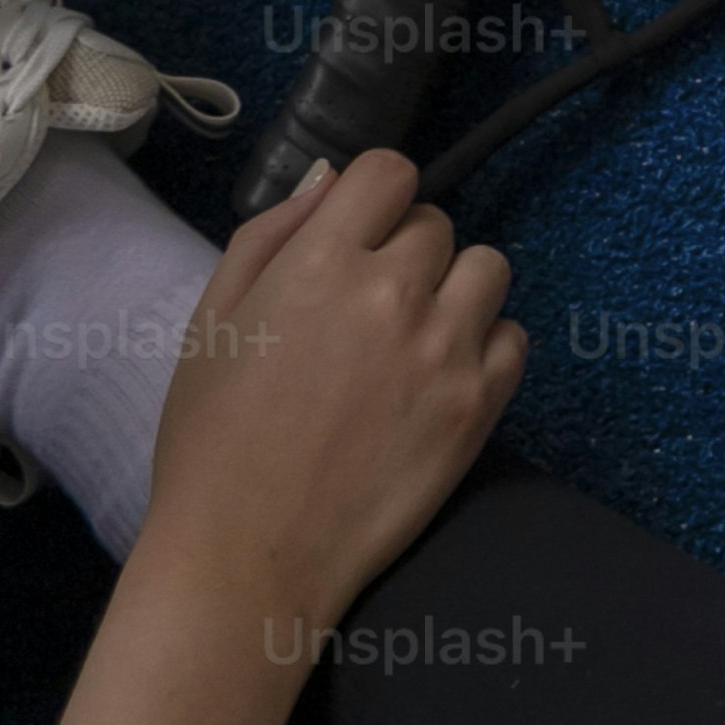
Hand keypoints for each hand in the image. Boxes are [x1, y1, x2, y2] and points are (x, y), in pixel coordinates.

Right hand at [129, 149, 519, 636]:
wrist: (247, 553)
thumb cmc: (212, 438)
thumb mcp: (212, 319)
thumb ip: (272, 234)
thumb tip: (332, 179)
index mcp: (319, 263)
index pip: (390, 171)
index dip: (374, 199)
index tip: (358, 238)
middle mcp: (393, 292)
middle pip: (436, 224)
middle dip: (405, 255)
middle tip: (367, 312)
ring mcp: (444, 348)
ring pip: (487, 269)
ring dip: (455, 293)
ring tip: (412, 342)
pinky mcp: (479, 404)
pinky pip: (513, 337)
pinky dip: (484, 350)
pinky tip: (438, 383)